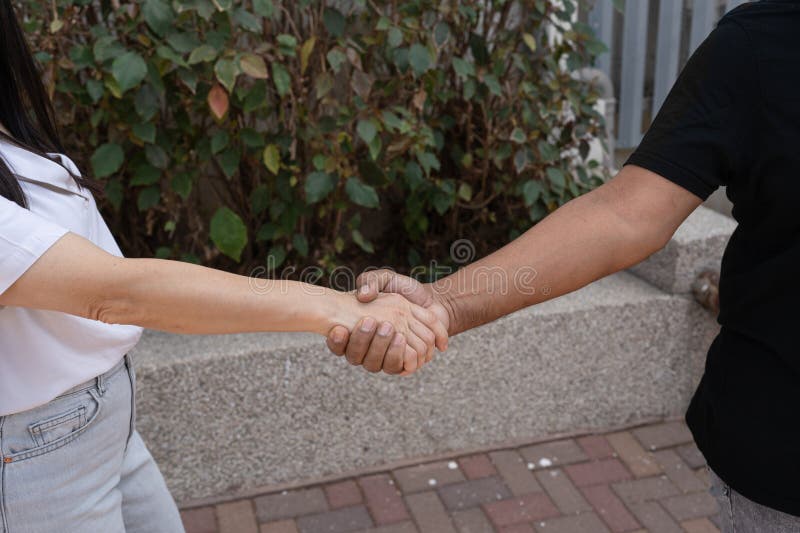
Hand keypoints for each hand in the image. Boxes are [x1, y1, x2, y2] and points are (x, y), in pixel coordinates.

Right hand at [326, 270, 451, 373]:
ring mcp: (387, 356)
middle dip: (360, 340)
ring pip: (375, 363)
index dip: (336, 342)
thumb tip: (362, 296)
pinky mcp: (406, 362)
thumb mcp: (384, 278)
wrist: (433, 299)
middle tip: (370, 321)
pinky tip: (401, 337)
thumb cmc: (405, 289)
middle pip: (355, 356)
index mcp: (359, 330)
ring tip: (389, 330)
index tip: (338, 329)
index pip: (338, 345)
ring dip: (380, 347)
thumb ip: (370, 281)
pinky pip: (399, 366)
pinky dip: (400, 354)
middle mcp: (370, 348)